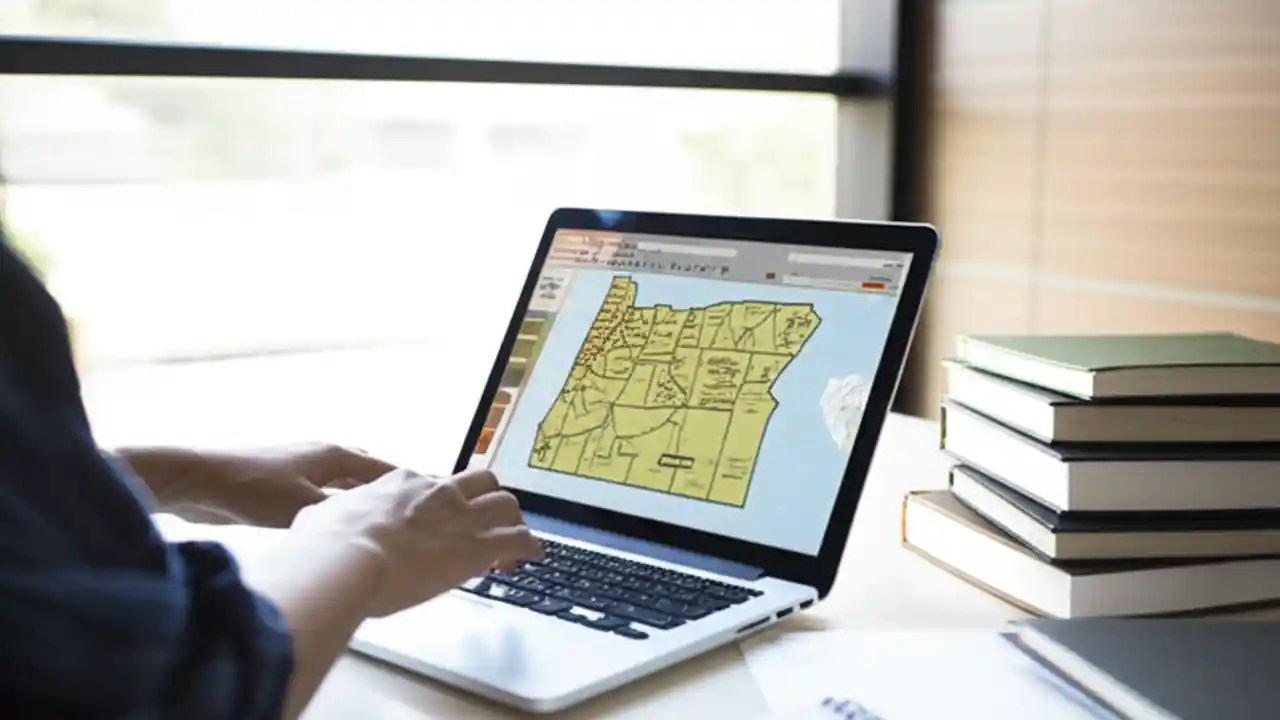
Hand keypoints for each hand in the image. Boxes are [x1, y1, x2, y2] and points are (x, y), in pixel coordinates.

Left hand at [120, 443, 396, 527]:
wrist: (197, 481)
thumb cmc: (252, 490)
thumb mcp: (305, 508)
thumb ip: (345, 518)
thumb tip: (381, 528)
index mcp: (335, 455)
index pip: (386, 470)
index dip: (410, 485)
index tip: (435, 500)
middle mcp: (323, 457)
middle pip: (367, 477)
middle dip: (389, 496)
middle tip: (411, 519)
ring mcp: (302, 470)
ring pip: (344, 489)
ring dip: (361, 505)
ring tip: (381, 529)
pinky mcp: (281, 486)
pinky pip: (323, 499)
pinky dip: (337, 513)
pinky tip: (338, 532)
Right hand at [291, 468, 542, 615]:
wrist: (346, 560)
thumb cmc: (327, 546)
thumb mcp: (320, 517)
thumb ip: (330, 516)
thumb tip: (319, 522)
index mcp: (401, 484)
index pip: (434, 485)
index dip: (442, 502)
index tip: (440, 519)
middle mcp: (437, 492)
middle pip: (479, 481)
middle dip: (485, 498)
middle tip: (484, 520)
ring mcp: (462, 516)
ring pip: (505, 502)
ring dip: (511, 519)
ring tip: (512, 538)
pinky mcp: (479, 544)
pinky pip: (519, 539)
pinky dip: (529, 547)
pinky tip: (531, 556)